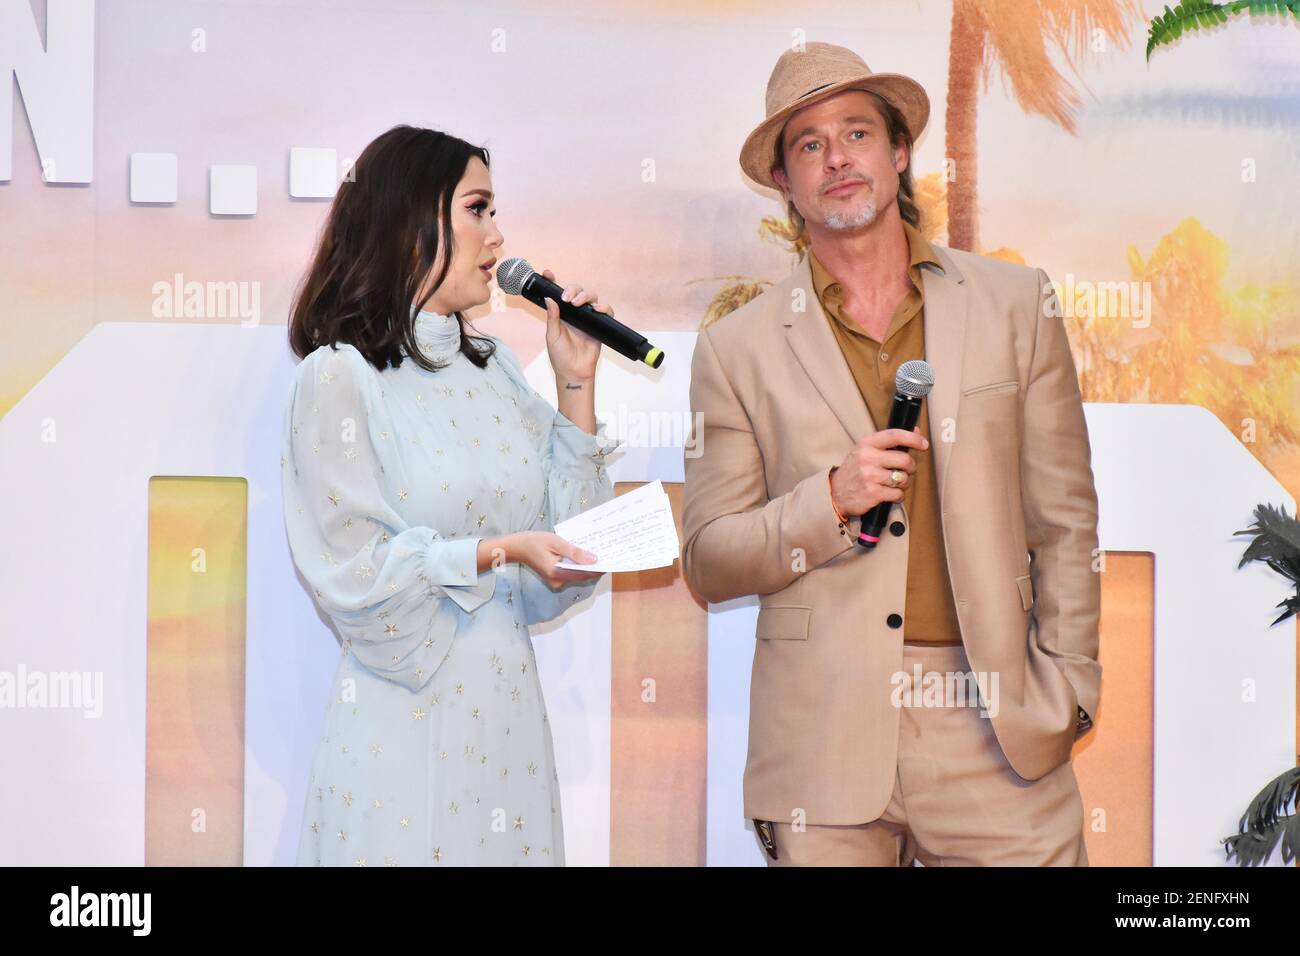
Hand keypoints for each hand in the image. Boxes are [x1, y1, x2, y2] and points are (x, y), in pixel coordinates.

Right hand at [507, 531, 602, 588]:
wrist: (518, 547)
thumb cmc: (535, 541)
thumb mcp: (557, 543)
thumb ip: (575, 552)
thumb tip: (593, 559)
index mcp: (557, 573)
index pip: (584, 574)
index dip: (598, 568)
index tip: (611, 561)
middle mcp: (558, 581)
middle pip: (582, 576)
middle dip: (595, 567)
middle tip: (608, 555)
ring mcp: (557, 581)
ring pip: (578, 575)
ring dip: (588, 566)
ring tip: (599, 554)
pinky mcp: (556, 578)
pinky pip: (572, 573)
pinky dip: (579, 566)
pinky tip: (585, 557)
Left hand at [540, 268, 608, 383]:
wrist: (574, 372)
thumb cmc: (561, 356)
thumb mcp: (552, 336)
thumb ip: (552, 317)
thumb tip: (549, 299)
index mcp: (562, 314)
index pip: (558, 293)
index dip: (553, 282)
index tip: (547, 274)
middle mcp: (575, 313)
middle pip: (577, 291)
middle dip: (572, 289)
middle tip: (567, 297)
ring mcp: (588, 318)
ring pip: (591, 297)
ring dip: (585, 296)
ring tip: (578, 303)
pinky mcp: (600, 325)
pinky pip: (606, 311)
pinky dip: (603, 307)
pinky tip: (596, 309)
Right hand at [830, 426, 929, 515]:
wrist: (835, 491)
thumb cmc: (855, 469)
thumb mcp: (867, 450)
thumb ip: (890, 442)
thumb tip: (916, 431)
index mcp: (867, 443)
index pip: (895, 435)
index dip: (913, 439)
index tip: (923, 444)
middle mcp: (867, 458)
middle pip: (904, 460)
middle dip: (911, 467)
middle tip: (906, 470)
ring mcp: (869, 476)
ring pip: (903, 479)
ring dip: (904, 483)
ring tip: (896, 483)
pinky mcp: (872, 493)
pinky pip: (898, 494)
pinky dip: (898, 495)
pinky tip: (890, 493)